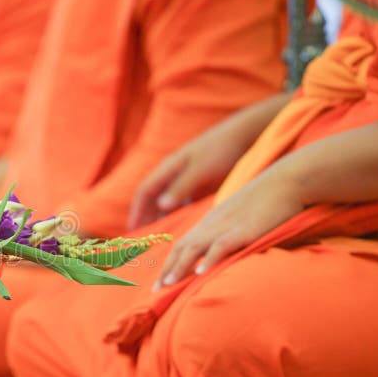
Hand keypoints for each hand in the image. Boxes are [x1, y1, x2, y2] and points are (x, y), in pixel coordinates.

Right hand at [128, 120, 251, 227]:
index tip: (133, 231)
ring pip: (166, 202)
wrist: (245, 135)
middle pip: (152, 199)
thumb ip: (181, 187)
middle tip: (142, 241)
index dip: (137, 212)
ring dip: (160, 219)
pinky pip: (182, 203)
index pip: (144, 192)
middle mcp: (172, 173)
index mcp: (168, 168)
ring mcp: (185, 178)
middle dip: (145, 218)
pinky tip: (180, 229)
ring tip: (158, 239)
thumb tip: (161, 205)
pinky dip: (176, 215)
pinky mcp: (198, 183)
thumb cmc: (222, 150)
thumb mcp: (200, 170)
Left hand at [155, 171, 303, 288]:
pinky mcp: (243, 230)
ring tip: (168, 285)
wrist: (287, 181)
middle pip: (182, 247)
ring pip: (195, 248)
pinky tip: (200, 273)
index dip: (169, 263)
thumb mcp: (240, 217)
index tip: (160, 282)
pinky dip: (209, 259)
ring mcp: (226, 227)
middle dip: (167, 270)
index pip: (183, 244)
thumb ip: (227, 232)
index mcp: (211, 222)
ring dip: (180, 267)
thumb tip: (221, 251)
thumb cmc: (268, 200)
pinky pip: (221, 246)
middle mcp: (212, 225)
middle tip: (155, 291)